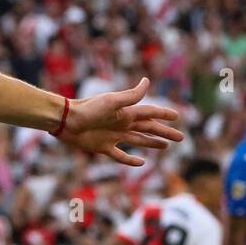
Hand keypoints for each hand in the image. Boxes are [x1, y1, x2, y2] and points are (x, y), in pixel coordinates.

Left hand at [55, 78, 183, 166]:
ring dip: (152, 143)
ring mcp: (113, 136)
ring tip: (166, 146)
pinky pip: (120, 156)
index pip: (150, 113)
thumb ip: (131, 96)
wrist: (64, 121)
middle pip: (148, 128)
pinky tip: (141, 162)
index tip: (178, 116)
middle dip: (164, 132)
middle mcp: (121, 123)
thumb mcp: (112, 102)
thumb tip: (147, 81)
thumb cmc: (87, 109)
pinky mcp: (103, 148)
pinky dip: (130, 160)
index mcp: (125, 112)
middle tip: (181, 137)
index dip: (164, 114)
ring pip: (138, 141)